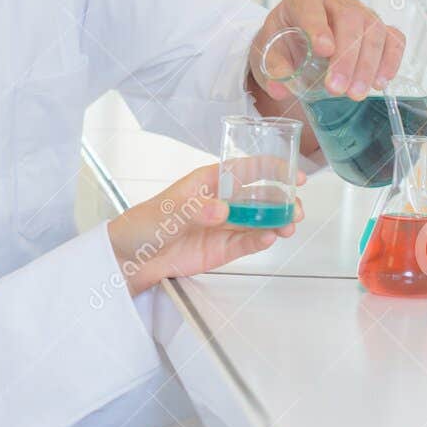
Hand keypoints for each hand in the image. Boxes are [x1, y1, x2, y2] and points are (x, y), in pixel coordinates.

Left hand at [106, 163, 303, 296]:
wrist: (131, 257)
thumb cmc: (144, 223)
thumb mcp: (168, 211)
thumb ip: (196, 210)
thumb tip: (222, 210)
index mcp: (209, 181)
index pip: (247, 169)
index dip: (273, 169)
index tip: (293, 174)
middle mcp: (222, 201)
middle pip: (260, 197)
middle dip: (282, 200)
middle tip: (295, 208)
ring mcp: (225, 226)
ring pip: (259, 221)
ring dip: (277, 222)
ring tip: (288, 226)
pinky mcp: (223, 249)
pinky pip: (247, 243)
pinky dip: (261, 241)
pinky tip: (270, 238)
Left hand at [249, 0, 405, 102]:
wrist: (295, 41)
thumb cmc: (282, 42)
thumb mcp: (267, 54)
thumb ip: (273, 69)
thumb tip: (280, 88)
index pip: (310, 5)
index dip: (318, 26)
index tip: (322, 50)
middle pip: (349, 17)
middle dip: (346, 56)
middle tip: (337, 89)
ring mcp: (360, 9)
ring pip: (373, 28)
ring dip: (368, 64)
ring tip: (356, 93)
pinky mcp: (377, 27)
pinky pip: (393, 37)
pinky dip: (390, 59)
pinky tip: (381, 81)